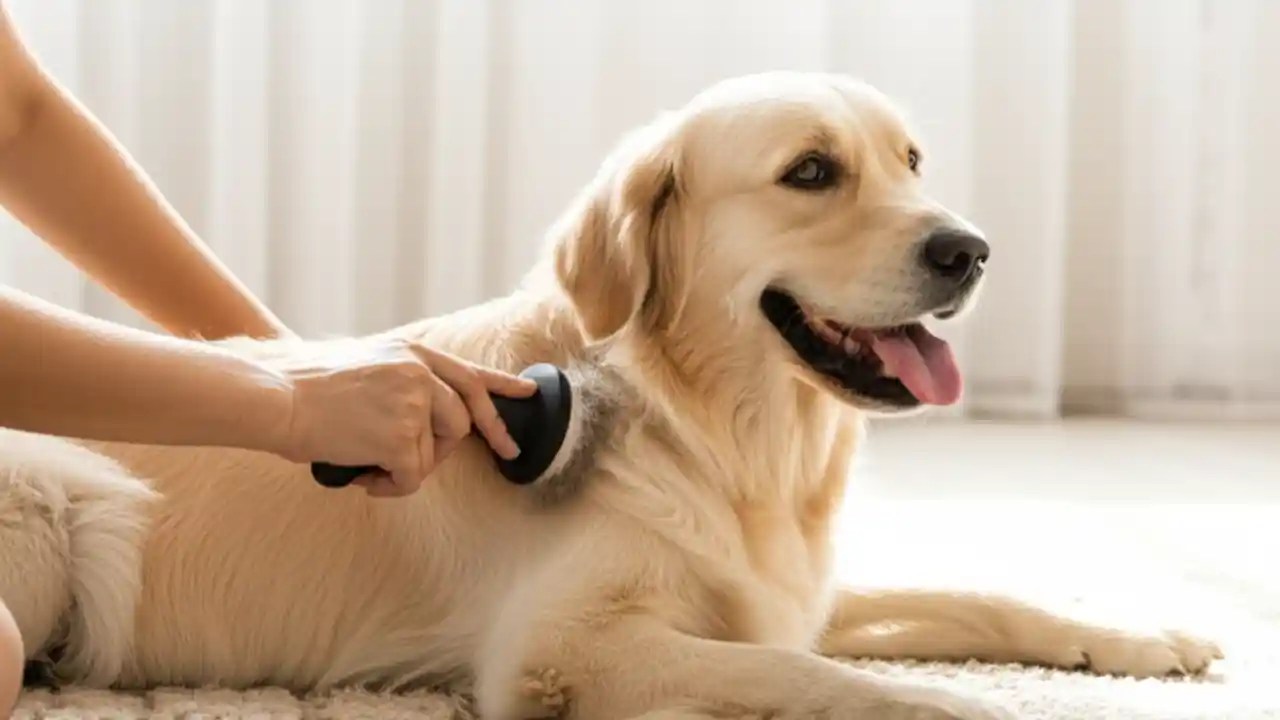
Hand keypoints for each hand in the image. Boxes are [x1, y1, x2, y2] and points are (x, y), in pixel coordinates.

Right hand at [268, 336, 536, 496]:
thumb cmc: (309, 389)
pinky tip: (363, 474)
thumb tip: (429, 417)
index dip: (502, 388)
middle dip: (448, 450)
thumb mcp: (368, 365)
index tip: (529, 394)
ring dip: (407, 468)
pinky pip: (412, 477)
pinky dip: (389, 485)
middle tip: (420, 466)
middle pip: (462, 422)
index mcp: (413, 353)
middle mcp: (421, 374)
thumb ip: (403, 380)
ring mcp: (414, 404)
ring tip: (368, 462)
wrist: (278, 398)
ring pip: (436, 454)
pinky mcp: (402, 437)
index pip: (471, 373)